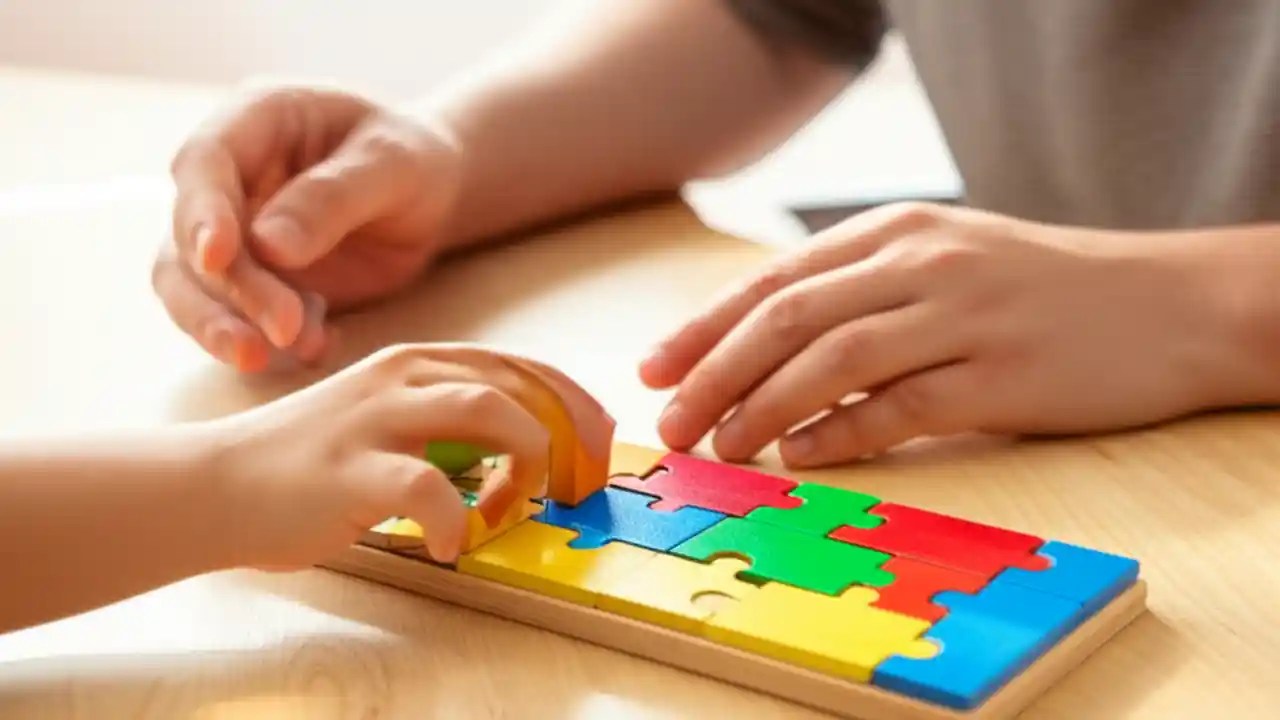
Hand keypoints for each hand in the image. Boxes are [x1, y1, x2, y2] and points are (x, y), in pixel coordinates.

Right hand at [153, 87, 462, 372]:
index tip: (217, 258)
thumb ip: (333, 197)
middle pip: (192, 236)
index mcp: (256, 119)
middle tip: (285, 328)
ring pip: (194, 287)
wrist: (433, 197)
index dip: (202, 212)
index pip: (205, 163)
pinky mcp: (252, 282)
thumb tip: (269, 245)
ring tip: (287, 352)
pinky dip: (269, 343)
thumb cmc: (412, 160)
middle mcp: (229, 177)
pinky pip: (236, 319)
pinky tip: (319, 346)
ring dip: (229, 327)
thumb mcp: (392, 163)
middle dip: (232, 289)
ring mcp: (233, 232)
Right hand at [200, 343, 555, 567]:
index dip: (573, 403)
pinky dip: (455, 520)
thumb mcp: (387, 419)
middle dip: (568, 432)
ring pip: (487, 410)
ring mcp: (377, 417)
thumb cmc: (309, 462)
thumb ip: (445, 424)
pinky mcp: (352, 468)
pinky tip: (448, 544)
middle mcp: (404, 376)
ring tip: (509, 508)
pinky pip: (428, 488)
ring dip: (522, 461)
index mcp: (418, 362)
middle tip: (578, 485)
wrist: (213, 484)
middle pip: (518, 384)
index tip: (598, 444)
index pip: (521, 367)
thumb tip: (520, 452)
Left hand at [639, 203, 1246, 467]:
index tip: (655, 368)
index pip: (775, 281)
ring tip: (721, 446)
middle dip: (714, 373)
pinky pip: (899, 409)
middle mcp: (921, 263)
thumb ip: (859, 294)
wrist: (1166, 303)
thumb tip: (762, 357)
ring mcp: (963, 316)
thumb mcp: (943, 260)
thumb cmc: (1037, 288)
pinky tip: (802, 457)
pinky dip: (842, 435)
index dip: (706, 327)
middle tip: (671, 422)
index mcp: (895, 231)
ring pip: (833, 361)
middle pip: (788, 318)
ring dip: (763, 408)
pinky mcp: (1002, 376)